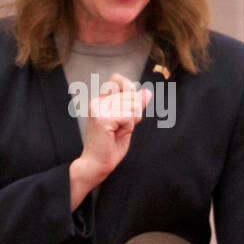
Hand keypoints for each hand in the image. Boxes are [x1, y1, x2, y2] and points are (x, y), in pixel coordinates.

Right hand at [70, 73, 151, 207]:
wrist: (97, 164)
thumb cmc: (110, 146)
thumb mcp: (127, 122)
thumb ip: (135, 107)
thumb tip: (147, 92)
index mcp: (101, 100)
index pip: (117, 79)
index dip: (129, 89)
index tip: (128, 108)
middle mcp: (98, 101)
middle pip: (131, 94)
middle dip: (135, 112)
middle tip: (121, 127)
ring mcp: (99, 109)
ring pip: (132, 105)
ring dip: (131, 121)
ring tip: (118, 132)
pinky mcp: (103, 119)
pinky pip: (128, 117)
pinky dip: (128, 127)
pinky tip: (116, 134)